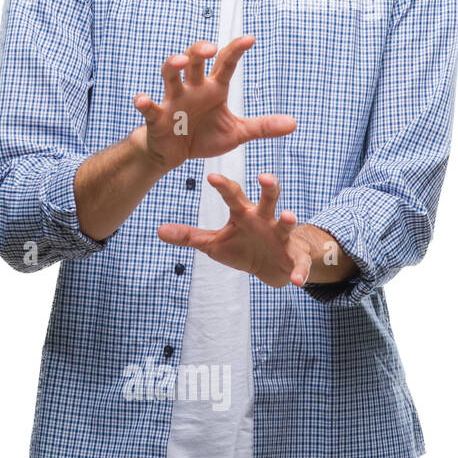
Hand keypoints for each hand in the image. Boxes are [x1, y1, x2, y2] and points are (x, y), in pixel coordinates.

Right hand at [133, 37, 294, 170]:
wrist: (174, 153)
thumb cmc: (204, 136)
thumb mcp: (236, 134)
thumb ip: (262, 127)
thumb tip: (293, 123)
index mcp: (214, 89)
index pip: (226, 64)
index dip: (236, 50)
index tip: (250, 39)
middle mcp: (192, 88)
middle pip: (195, 60)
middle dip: (200, 50)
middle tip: (210, 49)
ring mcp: (173, 100)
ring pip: (170, 75)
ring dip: (173, 65)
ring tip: (180, 61)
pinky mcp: (156, 117)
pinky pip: (149, 107)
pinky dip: (143, 102)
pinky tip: (142, 99)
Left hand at [156, 172, 312, 287]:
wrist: (275, 266)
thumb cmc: (243, 247)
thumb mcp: (214, 244)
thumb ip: (189, 236)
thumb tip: (158, 230)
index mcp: (244, 213)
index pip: (233, 195)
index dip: (223, 186)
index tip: (210, 177)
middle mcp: (265, 219)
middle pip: (267, 198)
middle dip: (268, 187)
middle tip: (264, 176)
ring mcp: (282, 236)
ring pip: (288, 224)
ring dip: (289, 219)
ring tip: (289, 215)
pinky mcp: (294, 256)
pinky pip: (298, 263)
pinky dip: (299, 271)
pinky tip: (297, 281)